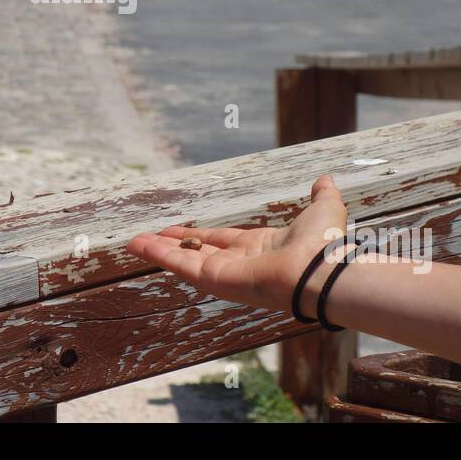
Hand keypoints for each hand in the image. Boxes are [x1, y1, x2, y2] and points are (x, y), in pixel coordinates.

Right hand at [126, 175, 348, 313]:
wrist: (320, 270)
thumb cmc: (323, 243)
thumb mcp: (323, 209)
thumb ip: (321, 195)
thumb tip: (325, 179)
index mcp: (260, 248)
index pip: (222, 241)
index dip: (201, 235)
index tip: (181, 231)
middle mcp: (239, 263)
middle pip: (198, 251)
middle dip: (173, 245)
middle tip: (151, 238)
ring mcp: (225, 274)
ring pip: (184, 259)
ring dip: (158, 252)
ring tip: (135, 243)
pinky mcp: (214, 280)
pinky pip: (181, 265)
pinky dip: (158, 256)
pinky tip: (139, 246)